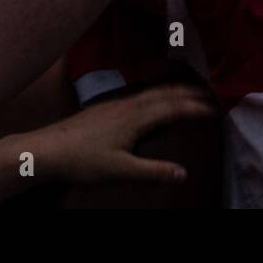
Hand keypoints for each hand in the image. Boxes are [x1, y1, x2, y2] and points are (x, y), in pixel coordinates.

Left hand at [30, 83, 215, 184]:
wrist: (45, 149)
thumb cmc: (83, 161)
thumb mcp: (120, 171)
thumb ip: (153, 171)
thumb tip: (184, 173)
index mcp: (136, 118)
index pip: (174, 108)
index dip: (196, 107)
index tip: (217, 108)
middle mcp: (129, 104)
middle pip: (165, 93)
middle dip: (190, 91)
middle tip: (211, 92)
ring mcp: (115, 103)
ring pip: (152, 90)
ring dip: (174, 89)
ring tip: (188, 90)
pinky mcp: (104, 107)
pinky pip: (140, 93)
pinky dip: (156, 92)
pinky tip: (151, 99)